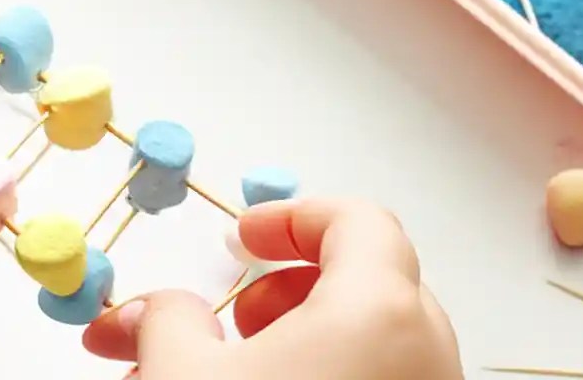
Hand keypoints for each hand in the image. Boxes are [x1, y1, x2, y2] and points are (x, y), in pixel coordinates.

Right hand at [84, 198, 462, 379]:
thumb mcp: (181, 374)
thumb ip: (166, 318)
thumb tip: (158, 313)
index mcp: (379, 311)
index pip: (359, 222)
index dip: (293, 218)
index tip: (242, 237)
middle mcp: (424, 359)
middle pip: (365, 285)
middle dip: (281, 295)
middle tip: (229, 318)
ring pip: (367, 350)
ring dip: (292, 349)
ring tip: (220, 377)